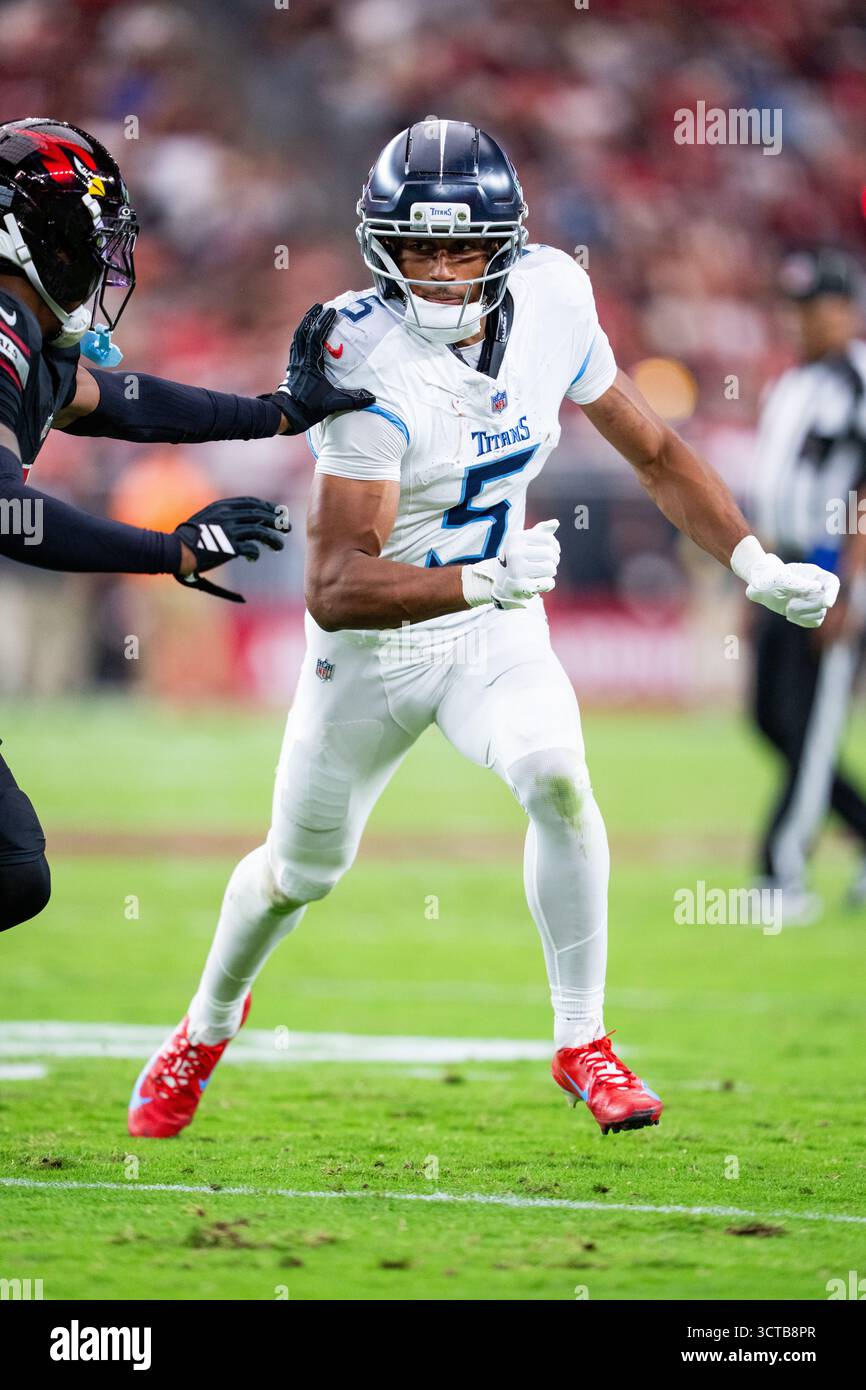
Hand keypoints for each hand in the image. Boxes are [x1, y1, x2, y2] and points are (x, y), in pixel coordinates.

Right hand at [173, 496, 288, 602]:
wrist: (176, 549)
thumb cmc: (190, 537)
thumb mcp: (206, 518)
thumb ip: (224, 517)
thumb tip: (244, 522)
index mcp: (222, 506)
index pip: (251, 502)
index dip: (267, 507)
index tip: (277, 513)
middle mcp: (227, 515)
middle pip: (259, 515)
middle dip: (276, 522)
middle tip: (287, 529)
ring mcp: (229, 531)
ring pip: (260, 532)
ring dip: (273, 539)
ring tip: (279, 546)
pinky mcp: (229, 547)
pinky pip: (251, 549)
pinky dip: (255, 553)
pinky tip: (253, 558)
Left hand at [266, 303, 375, 434]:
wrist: (289, 414)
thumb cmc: (310, 408)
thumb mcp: (333, 404)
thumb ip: (353, 400)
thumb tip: (372, 398)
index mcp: (311, 364)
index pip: (316, 337)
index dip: (323, 323)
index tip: (331, 311)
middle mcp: (301, 359)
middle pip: (304, 332)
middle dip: (313, 317)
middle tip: (321, 306)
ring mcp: (295, 362)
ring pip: (298, 336)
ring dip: (305, 323)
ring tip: (312, 313)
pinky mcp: (292, 366)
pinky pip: (295, 344)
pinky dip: (300, 334)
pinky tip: (304, 331)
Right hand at [463, 519, 560, 609]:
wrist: (502, 582)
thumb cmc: (519, 559)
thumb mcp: (526, 542)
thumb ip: (541, 532)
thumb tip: (555, 522)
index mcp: (515, 538)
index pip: (549, 540)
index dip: (555, 547)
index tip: (549, 553)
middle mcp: (514, 553)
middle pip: (550, 554)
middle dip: (553, 561)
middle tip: (545, 565)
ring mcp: (516, 570)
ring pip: (551, 568)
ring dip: (550, 572)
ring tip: (539, 573)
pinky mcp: (521, 587)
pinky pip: (549, 583)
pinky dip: (548, 584)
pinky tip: (538, 583)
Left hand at [731, 536, 838, 628]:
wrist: (761, 585)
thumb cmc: (770, 577)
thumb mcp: (781, 578)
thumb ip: (798, 583)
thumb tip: (817, 587)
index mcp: (814, 574)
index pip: (832, 583)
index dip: (832, 594)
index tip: (827, 604)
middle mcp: (818, 587)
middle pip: (825, 602)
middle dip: (807, 606)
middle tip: (790, 604)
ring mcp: (814, 600)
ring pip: (820, 614)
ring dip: (802, 614)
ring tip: (788, 607)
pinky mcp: (808, 611)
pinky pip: (814, 622)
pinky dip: (802, 620)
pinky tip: (790, 614)